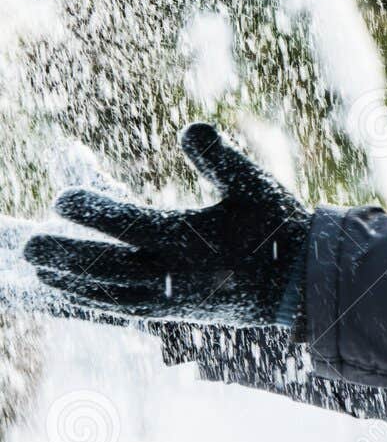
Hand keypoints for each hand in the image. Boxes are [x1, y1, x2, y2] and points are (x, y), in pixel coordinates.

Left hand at [23, 123, 309, 327]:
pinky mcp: (177, 314)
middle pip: (106, 268)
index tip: (60, 199)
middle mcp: (175, 275)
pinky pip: (126, 310)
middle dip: (64, 256)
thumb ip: (221, 156)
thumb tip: (189, 127)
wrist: (302, 286)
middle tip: (29, 246)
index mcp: (190, 240)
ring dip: (73, 283)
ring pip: (110, 295)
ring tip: (42, 273)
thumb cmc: (278, 227)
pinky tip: (81, 294)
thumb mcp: (255, 183)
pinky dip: (97, 301)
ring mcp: (173, 300)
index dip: (90, 212)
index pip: (127, 225)